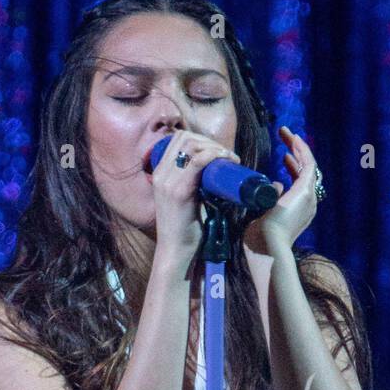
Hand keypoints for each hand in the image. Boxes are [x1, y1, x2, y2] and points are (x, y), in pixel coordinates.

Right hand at [151, 130, 240, 269]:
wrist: (176, 251)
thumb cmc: (185, 229)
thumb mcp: (187, 199)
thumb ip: (194, 184)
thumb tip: (216, 174)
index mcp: (160, 173)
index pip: (178, 139)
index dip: (200, 139)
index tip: (218, 152)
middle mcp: (161, 174)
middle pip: (184, 138)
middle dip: (209, 141)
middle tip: (226, 155)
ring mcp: (168, 181)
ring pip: (191, 145)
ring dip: (213, 147)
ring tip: (228, 159)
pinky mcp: (179, 191)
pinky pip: (197, 161)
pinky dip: (213, 155)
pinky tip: (226, 160)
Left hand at [242, 126, 319, 259]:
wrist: (267, 246)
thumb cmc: (261, 237)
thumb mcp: (265, 214)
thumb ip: (270, 200)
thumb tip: (276, 184)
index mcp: (299, 210)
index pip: (300, 183)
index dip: (293, 167)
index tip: (285, 155)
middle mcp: (308, 203)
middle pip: (305, 172)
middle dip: (296, 153)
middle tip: (286, 137)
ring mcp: (308, 197)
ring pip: (308, 166)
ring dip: (299, 148)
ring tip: (289, 135)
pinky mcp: (305, 192)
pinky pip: (308, 165)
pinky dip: (302, 151)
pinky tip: (294, 140)